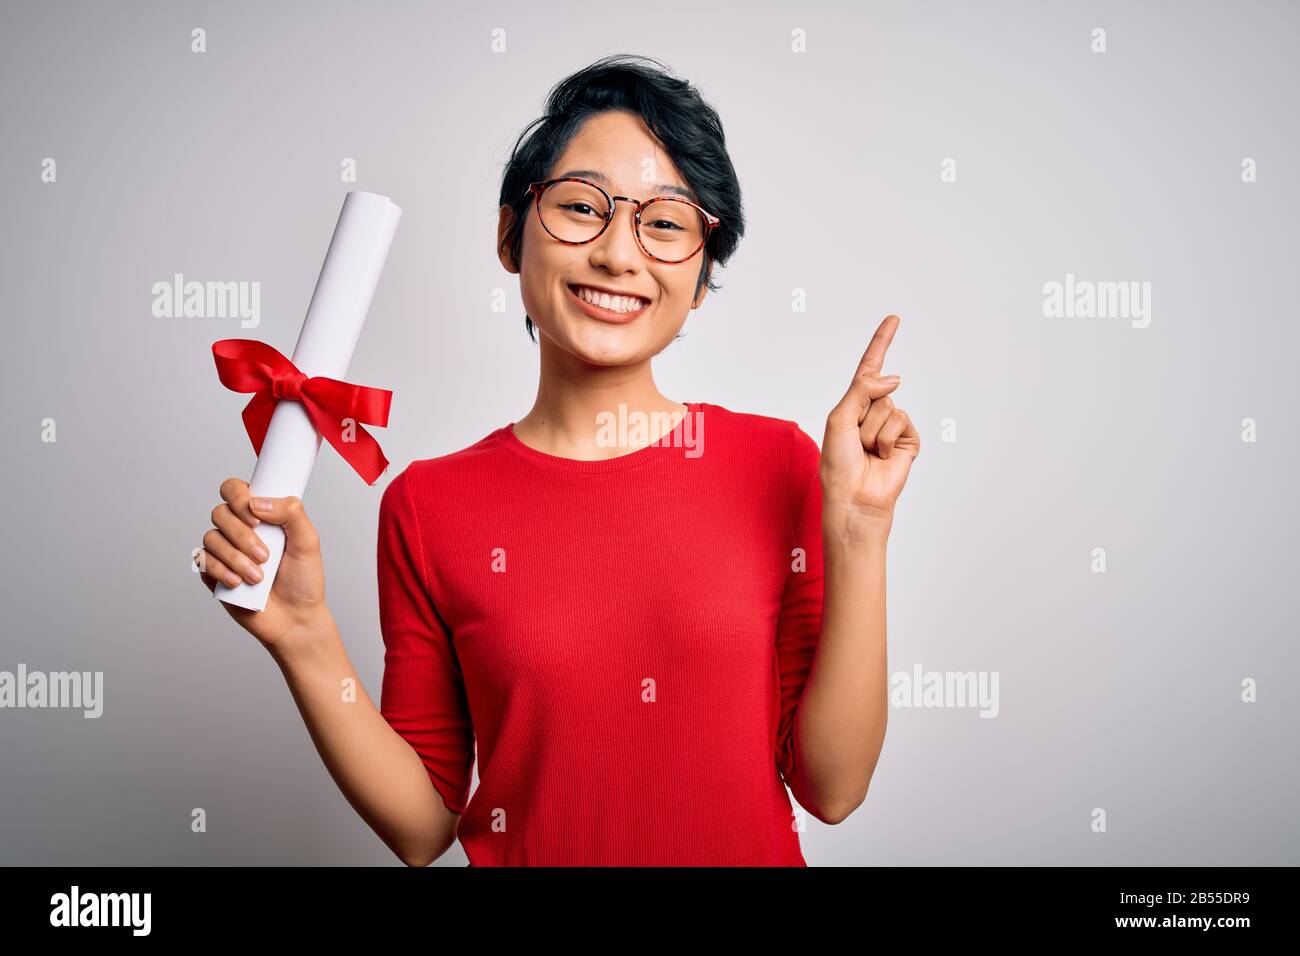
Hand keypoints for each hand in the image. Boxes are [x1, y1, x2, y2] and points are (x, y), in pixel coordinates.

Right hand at [196, 477, 328, 654]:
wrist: (295, 618)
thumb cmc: (303, 580)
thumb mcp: (308, 542)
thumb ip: (291, 513)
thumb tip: (257, 503)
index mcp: (261, 515)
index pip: (235, 489)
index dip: (238, 497)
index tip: (255, 517)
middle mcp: (239, 529)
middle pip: (220, 513)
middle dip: (242, 535)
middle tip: (265, 555)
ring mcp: (225, 551)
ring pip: (211, 538)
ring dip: (236, 558)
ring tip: (258, 577)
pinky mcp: (214, 573)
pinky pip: (203, 561)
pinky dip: (221, 571)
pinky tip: (239, 583)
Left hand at [821, 315, 920, 536]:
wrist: (854, 498)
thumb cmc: (839, 465)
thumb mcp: (839, 419)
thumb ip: (862, 390)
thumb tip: (895, 377)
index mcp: (854, 404)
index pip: (870, 367)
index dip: (882, 343)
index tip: (894, 319)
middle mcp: (874, 411)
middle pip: (876, 388)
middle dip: (862, 413)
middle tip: (856, 440)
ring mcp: (893, 426)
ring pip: (888, 406)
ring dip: (872, 431)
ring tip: (867, 452)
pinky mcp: (908, 440)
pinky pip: (901, 421)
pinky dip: (886, 439)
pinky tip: (882, 457)